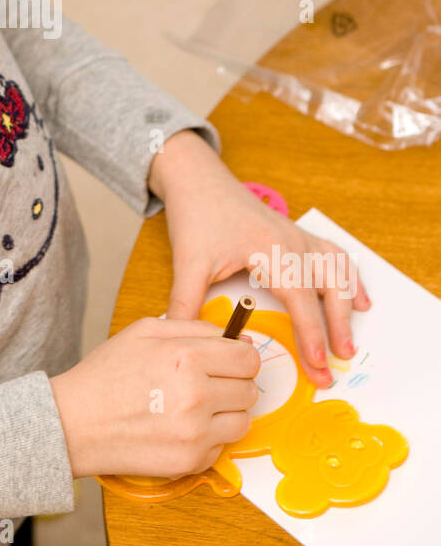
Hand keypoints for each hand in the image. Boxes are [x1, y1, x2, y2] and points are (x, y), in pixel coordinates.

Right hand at [49, 317, 259, 478]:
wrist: (75, 423)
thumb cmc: (106, 375)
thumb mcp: (146, 331)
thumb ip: (196, 328)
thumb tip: (240, 338)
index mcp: (187, 357)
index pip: (249, 358)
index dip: (241, 357)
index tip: (230, 361)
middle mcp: (196, 395)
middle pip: (251, 390)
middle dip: (234, 384)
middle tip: (206, 383)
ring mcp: (196, 433)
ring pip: (244, 421)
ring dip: (226, 413)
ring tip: (194, 407)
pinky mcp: (191, 461)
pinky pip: (223, 446)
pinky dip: (209, 437)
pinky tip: (180, 427)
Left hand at [149, 130, 370, 388]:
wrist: (199, 179)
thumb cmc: (197, 217)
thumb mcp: (188, 263)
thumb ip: (185, 305)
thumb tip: (187, 342)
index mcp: (270, 249)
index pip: (299, 299)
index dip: (311, 334)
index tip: (318, 364)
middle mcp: (293, 242)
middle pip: (327, 290)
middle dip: (336, 330)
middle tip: (336, 366)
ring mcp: (300, 236)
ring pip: (338, 274)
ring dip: (346, 308)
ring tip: (348, 342)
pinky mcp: (299, 234)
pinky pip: (335, 257)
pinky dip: (351, 279)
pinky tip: (361, 300)